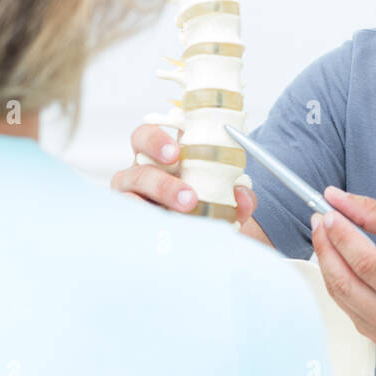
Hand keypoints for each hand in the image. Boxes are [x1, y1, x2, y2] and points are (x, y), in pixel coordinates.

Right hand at [110, 123, 257, 232]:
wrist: (203, 235)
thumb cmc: (207, 202)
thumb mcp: (224, 193)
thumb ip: (237, 193)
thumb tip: (243, 194)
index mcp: (160, 157)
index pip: (145, 138)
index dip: (154, 141)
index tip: (175, 153)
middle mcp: (140, 176)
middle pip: (137, 172)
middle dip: (162, 185)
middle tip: (189, 198)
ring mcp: (132, 201)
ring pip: (132, 202)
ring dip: (159, 216)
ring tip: (184, 226)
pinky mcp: (132, 224)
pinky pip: (134, 228)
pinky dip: (151, 232)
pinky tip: (168, 238)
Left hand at [310, 187, 375, 344]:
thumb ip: (373, 211)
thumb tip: (336, 199)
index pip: (365, 262)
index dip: (341, 236)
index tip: (329, 214)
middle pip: (344, 280)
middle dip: (326, 246)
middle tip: (320, 220)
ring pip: (337, 292)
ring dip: (326, 259)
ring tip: (326, 233)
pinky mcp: (371, 333)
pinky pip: (342, 301)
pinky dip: (335, 275)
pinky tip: (338, 257)